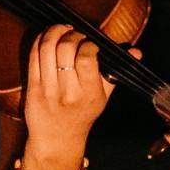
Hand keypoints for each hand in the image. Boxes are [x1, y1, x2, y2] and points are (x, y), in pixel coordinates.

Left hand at [21, 23, 114, 159]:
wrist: (57, 140)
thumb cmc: (83, 115)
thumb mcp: (104, 97)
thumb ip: (117, 72)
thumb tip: (136, 51)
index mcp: (89, 94)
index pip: (87, 58)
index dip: (88, 44)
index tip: (90, 44)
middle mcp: (68, 92)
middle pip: (65, 49)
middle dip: (71, 35)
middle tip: (75, 35)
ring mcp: (48, 90)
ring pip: (47, 49)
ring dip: (54, 32)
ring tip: (62, 30)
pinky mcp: (32, 88)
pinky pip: (34, 56)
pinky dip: (41, 40)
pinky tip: (48, 37)